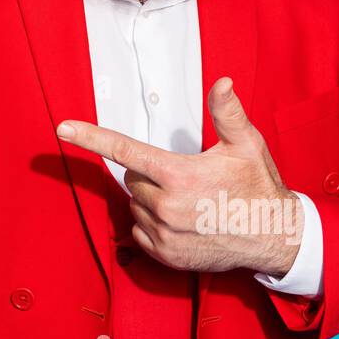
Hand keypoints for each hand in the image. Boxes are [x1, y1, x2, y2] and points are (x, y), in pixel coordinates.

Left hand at [55, 77, 302, 276]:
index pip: (125, 151)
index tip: (63, 128)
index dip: (91, 137)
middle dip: (151, 174)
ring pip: (135, 205)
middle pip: (132, 179)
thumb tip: (222, 83)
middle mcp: (166, 206)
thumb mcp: (246, 145)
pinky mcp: (165, 255)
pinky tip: (182, 222)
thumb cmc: (258, 187)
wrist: (275, 238)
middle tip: (185, 178)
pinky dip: (152, 225)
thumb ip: (227, 113)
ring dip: (151, 200)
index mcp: (179, 175)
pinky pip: (139, 231)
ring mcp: (164, 235)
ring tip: (189, 202)